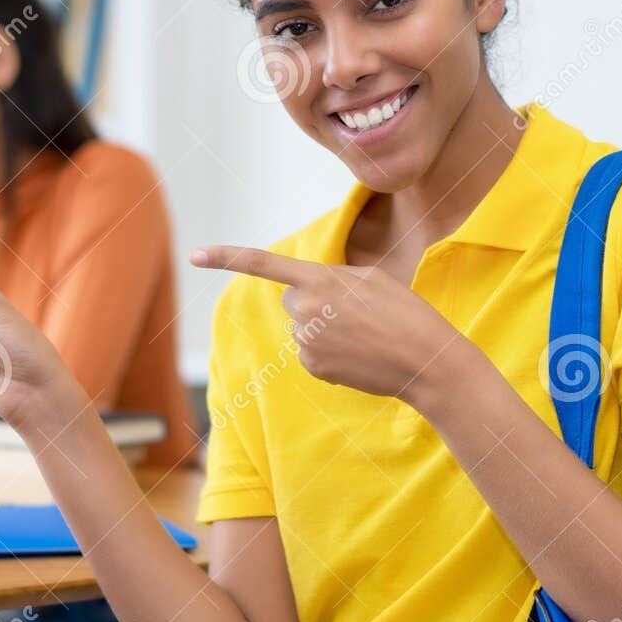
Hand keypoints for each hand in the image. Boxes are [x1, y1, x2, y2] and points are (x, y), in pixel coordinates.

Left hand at [191, 245, 472, 402]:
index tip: (196, 255)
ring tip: (361, 334)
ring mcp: (306, 341)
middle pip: (291, 301)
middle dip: (312, 302)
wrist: (425, 359)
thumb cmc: (405, 311)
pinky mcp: (312, 367)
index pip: (262, 264)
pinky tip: (357, 354)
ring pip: (301, 329)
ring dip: (322, 329)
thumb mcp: (371, 278)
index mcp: (318, 279)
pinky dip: (327, 353)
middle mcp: (305, 310)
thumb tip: (308, 296)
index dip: (226, 257)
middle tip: (352, 312)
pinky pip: (309, 353)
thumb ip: (332, 278)